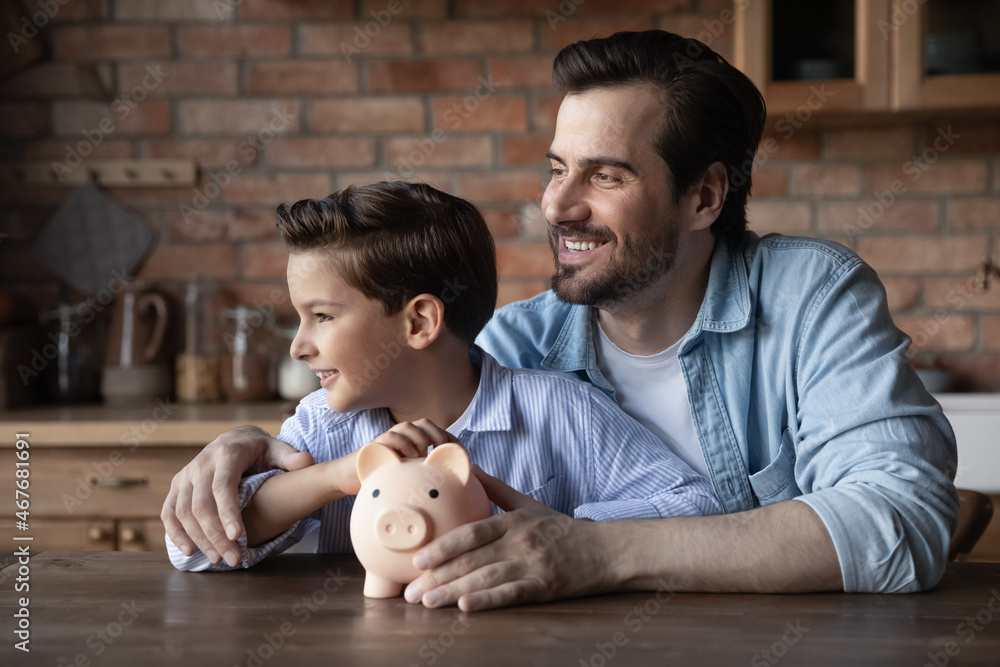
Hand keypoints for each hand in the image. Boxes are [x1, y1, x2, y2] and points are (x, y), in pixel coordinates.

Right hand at [161, 425, 313, 566]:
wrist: (235, 439)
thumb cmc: (259, 449)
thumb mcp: (276, 449)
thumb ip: (290, 456)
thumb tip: (305, 462)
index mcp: (226, 455)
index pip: (222, 486)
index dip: (228, 512)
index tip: (239, 536)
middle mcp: (201, 464)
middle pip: (201, 505)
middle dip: (216, 535)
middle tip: (233, 559)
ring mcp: (185, 476)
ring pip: (184, 511)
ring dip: (199, 538)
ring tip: (219, 559)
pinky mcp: (177, 487)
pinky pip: (169, 512)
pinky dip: (176, 533)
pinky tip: (190, 551)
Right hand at [334, 419, 460, 495]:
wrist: (346, 478)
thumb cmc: (379, 479)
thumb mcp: (405, 477)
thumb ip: (422, 476)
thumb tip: (448, 487)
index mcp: (412, 440)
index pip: (437, 432)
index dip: (451, 440)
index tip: (461, 455)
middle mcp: (402, 435)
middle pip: (427, 423)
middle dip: (440, 436)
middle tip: (445, 454)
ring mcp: (388, 437)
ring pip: (413, 426)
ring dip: (423, 440)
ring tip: (425, 457)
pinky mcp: (376, 445)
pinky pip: (393, 436)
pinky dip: (405, 444)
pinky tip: (410, 458)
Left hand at [403, 466, 618, 610]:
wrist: (604, 550)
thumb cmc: (561, 529)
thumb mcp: (528, 505)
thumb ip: (495, 488)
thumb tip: (467, 464)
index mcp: (513, 521)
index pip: (471, 533)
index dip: (442, 547)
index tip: (417, 559)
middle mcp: (520, 541)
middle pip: (472, 559)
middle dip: (437, 577)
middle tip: (410, 592)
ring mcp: (532, 565)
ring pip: (486, 578)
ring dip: (453, 592)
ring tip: (428, 602)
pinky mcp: (544, 587)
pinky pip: (511, 594)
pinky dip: (488, 600)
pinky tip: (467, 607)